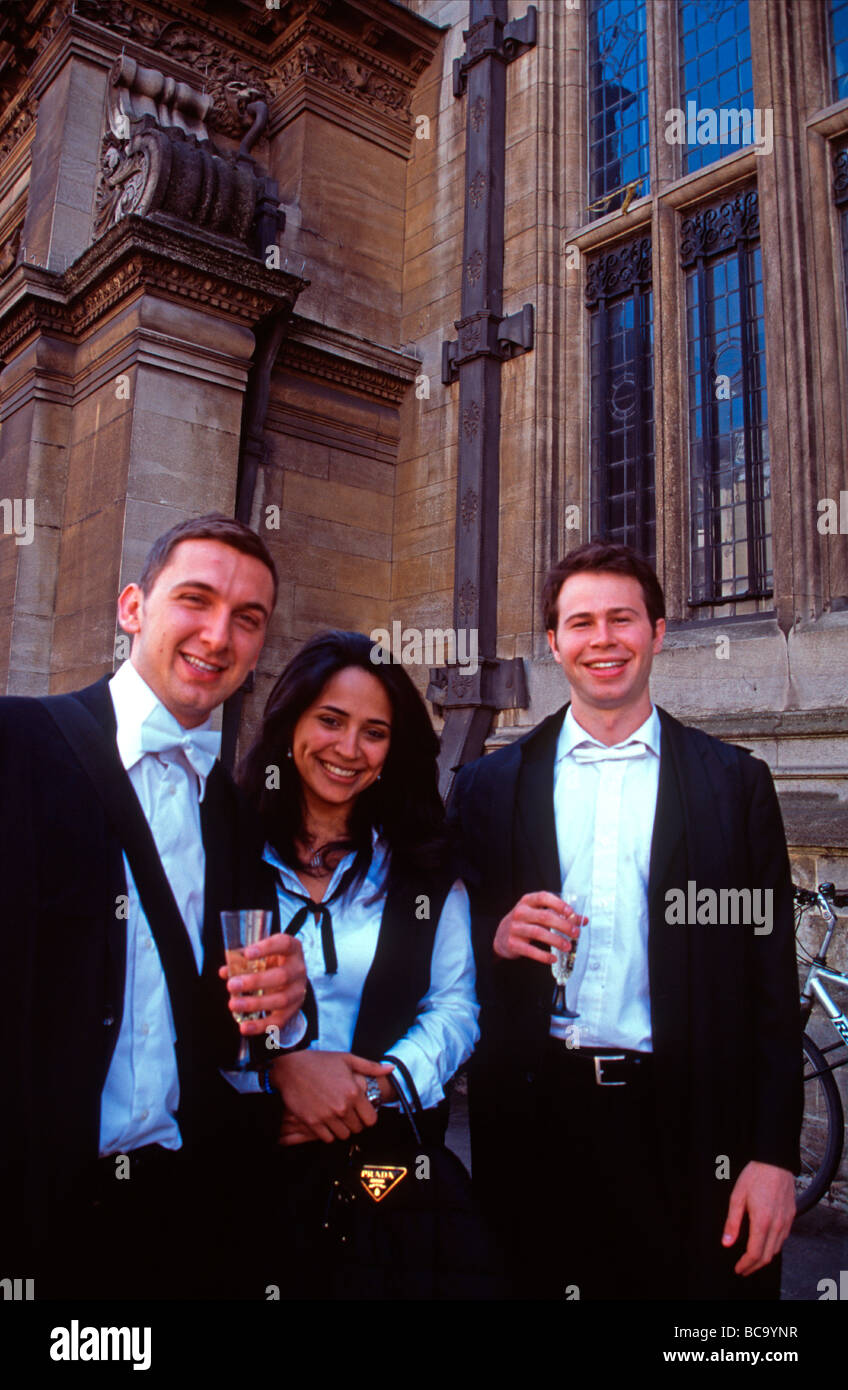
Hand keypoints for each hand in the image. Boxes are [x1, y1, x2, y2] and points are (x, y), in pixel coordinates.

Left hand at [217, 933, 306, 1033]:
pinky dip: (260, 1025)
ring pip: (281, 1000)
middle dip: (255, 982)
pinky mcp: (293, 1009)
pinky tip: (244, 1026)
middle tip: (231, 985)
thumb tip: (224, 971)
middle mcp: (298, 969)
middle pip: (281, 976)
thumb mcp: (261, 955)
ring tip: (234, 1004)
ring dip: (255, 1004)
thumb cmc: (272, 962)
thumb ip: (242, 960)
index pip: (284, 944)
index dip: (266, 948)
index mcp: (292, 949)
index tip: (247, 954)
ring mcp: (298, 991)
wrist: (291, 978)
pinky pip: (279, 1020)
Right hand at [269, 1050, 393, 1144]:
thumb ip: (370, 1067)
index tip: (361, 1113)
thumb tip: (390, 1069)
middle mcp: (342, 1107)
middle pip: (357, 1129)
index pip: (371, 1119)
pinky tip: (326, 1122)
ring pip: (343, 1135)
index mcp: (353, 1092)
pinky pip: (327, 1138)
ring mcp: (326, 1116)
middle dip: (354, 1123)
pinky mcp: (312, 1122)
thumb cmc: (320, 1061)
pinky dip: (328, 1133)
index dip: (367, 1117)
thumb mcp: (347, 1059)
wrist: (291, 1066)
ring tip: (337, 1118)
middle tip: (348, 1115)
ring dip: (342, 1129)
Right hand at [493, 891, 582, 963]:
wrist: (501, 937)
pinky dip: (543, 955)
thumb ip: (560, 915)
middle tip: (576, 933)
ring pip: (538, 933)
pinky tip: (553, 958)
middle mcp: (520, 912)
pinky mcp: (513, 943)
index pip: (544, 897)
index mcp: (527, 901)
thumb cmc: (526, 922)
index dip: (558, 904)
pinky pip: (530, 950)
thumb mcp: (539, 914)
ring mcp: (515, 928)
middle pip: (544, 917)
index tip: (571, 913)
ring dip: (556, 940)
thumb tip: (583, 920)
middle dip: (563, 925)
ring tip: (568, 947)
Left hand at [722, 1161, 795, 1274]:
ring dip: (764, 1258)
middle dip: (754, 1266)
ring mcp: (786, 1221)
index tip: (739, 1268)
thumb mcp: (737, 1197)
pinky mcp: (791, 1216)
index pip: (755, 1253)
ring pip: (776, 1249)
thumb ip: (732, 1222)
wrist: (775, 1162)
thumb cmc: (755, 1176)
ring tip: (752, 1260)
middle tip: (744, 1269)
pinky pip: (783, 1239)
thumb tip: (727, 1243)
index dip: (746, 1265)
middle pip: (767, 1256)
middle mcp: (777, 1225)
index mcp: (762, 1221)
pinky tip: (765, 1244)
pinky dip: (773, 1247)